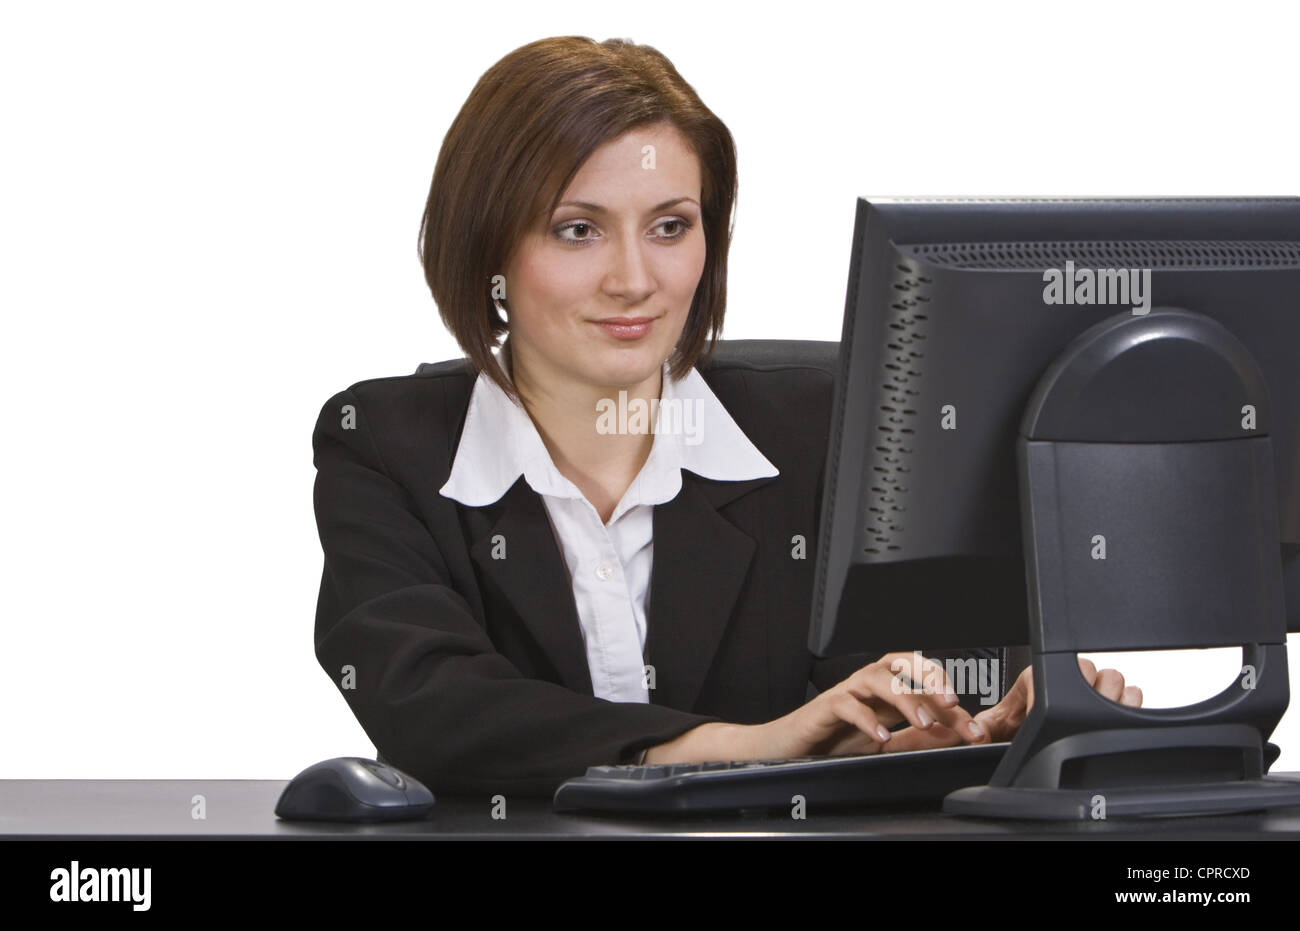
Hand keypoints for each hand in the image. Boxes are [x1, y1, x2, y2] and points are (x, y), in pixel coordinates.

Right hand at [749, 651, 990, 759]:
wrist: (789, 749)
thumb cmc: (835, 741)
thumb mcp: (886, 743)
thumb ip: (917, 738)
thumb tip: (952, 734)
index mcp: (888, 691)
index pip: (925, 686)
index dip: (952, 705)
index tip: (974, 730)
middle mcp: (869, 685)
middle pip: (903, 664)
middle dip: (931, 679)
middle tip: (952, 703)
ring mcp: (847, 692)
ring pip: (877, 677)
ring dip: (903, 697)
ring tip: (922, 722)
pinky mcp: (824, 706)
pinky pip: (846, 704)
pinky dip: (866, 718)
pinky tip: (881, 735)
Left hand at [965, 656, 1143, 743]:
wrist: (1028, 737)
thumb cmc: (1013, 729)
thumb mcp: (993, 729)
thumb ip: (980, 729)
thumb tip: (975, 736)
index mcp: (1036, 677)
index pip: (1049, 673)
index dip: (1045, 698)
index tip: (1038, 717)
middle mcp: (1066, 677)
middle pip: (1090, 670)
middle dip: (1085, 695)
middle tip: (1073, 721)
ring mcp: (1092, 688)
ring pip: (1115, 679)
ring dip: (1109, 701)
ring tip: (1095, 724)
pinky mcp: (1113, 702)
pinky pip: (1134, 694)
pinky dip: (1130, 708)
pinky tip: (1115, 725)